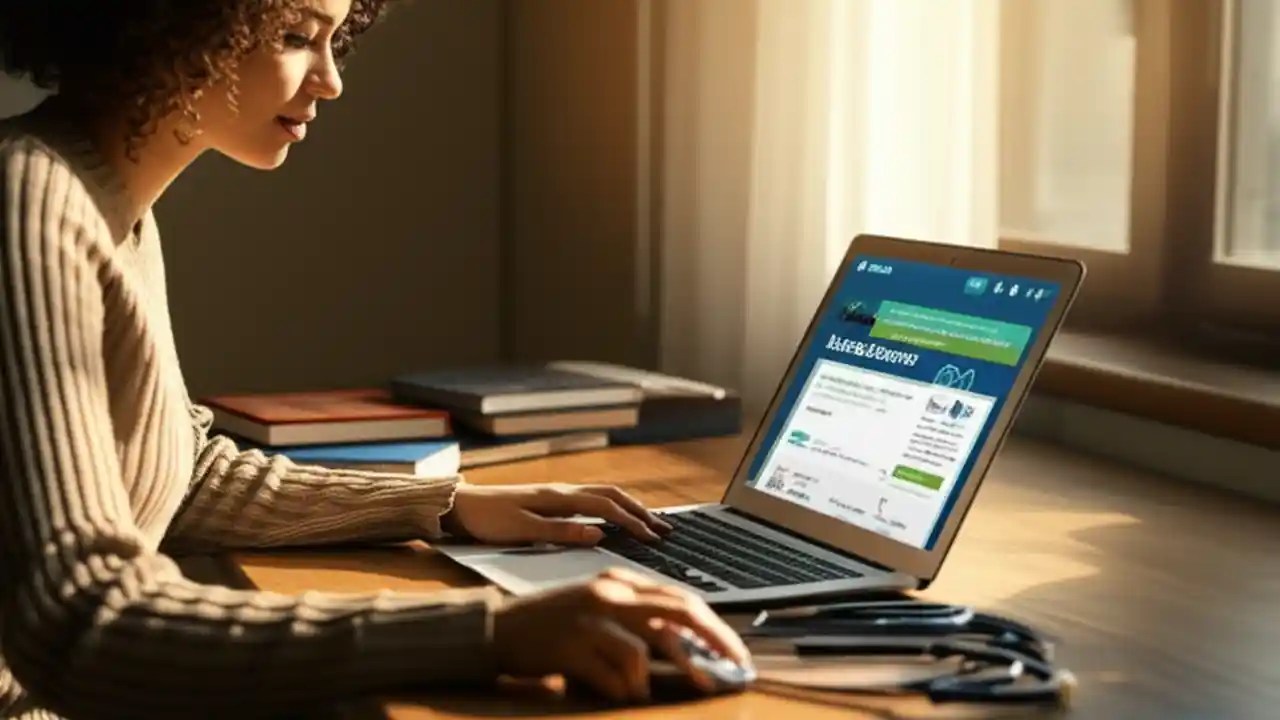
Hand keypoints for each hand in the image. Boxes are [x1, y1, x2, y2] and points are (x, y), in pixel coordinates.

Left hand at [441, 482, 672, 544]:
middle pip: (612, 495)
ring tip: (649, 520)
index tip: (655, 538)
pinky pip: (590, 498)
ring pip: (603, 494)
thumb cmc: (486, 520)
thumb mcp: (521, 530)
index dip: (634, 522)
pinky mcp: (549, 499)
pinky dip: (611, 505)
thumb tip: (598, 535)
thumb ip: (560, 532)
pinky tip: (614, 515)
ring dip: (629, 506)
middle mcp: (562, 491)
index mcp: (559, 498)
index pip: (607, 508)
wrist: (457, 506)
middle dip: (640, 511)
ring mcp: (556, 493)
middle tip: (664, 529)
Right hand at [493, 567, 751, 701]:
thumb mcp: (601, 607)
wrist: (500, 627)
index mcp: (622, 581)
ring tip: (662, 691)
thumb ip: (640, 618)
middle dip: (712, 644)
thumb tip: (691, 646)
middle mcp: (611, 593)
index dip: (716, 628)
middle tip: (731, 671)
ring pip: (648, 648)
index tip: (735, 653)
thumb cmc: (555, 622)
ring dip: (664, 677)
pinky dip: (626, 690)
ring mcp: (591, 618)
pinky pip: (615, 674)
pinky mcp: (572, 646)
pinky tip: (623, 695)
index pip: (683, 600)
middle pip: (679, 614)